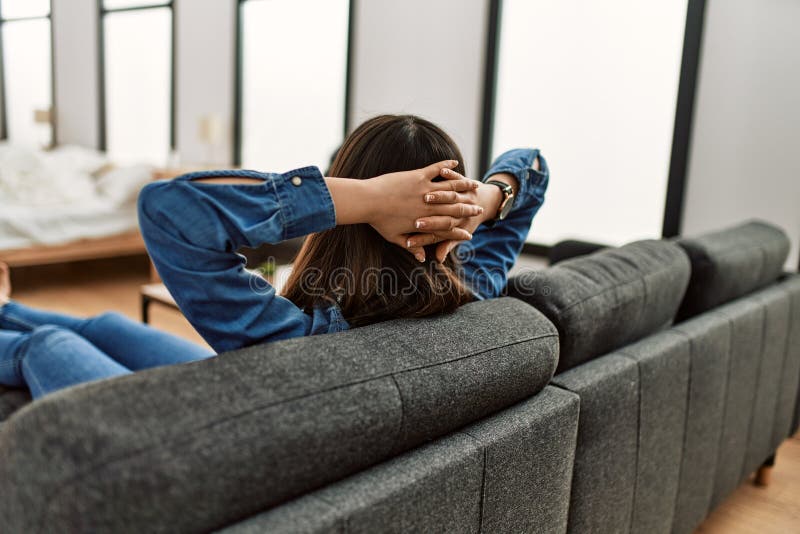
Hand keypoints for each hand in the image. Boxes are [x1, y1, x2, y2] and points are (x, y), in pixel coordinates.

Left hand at [361, 161, 483, 260]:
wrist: (367, 200)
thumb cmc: (379, 220)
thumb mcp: (395, 237)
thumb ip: (412, 246)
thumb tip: (422, 258)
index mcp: (425, 221)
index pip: (448, 229)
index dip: (459, 232)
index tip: (470, 234)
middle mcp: (429, 206)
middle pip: (455, 207)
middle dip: (469, 208)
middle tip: (480, 208)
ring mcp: (425, 189)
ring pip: (450, 187)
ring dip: (464, 185)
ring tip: (475, 185)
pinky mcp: (418, 175)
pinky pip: (436, 169)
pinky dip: (446, 166)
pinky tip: (455, 164)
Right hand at [405, 171, 517, 262]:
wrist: (485, 203)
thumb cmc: (468, 220)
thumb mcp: (460, 235)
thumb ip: (446, 245)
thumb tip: (439, 259)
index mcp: (455, 224)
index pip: (438, 232)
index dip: (424, 237)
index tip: (412, 240)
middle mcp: (458, 210)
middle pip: (443, 215)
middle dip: (428, 218)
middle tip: (416, 221)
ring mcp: (460, 195)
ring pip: (450, 195)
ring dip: (439, 196)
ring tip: (426, 196)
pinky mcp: (462, 182)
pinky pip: (456, 178)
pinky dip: (450, 173)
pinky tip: (442, 173)